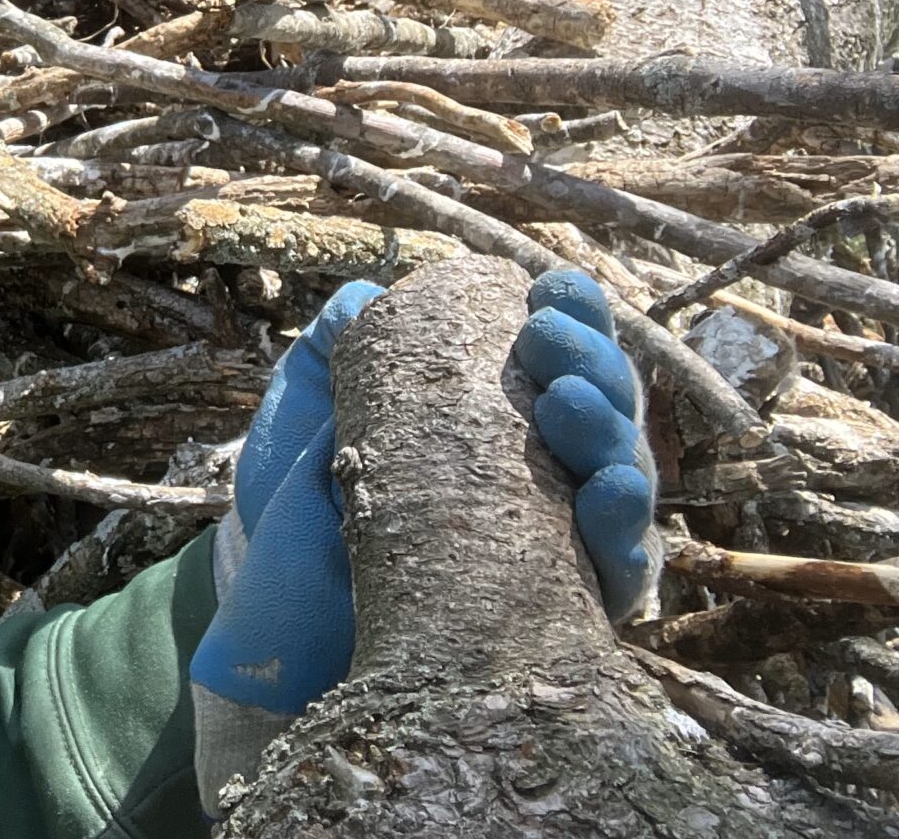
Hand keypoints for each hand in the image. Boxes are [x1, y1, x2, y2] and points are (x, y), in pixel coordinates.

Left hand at [186, 270, 658, 811]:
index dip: (570, 315)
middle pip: (606, 404)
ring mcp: (562, 533)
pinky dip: (624, 523)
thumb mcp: (315, 401)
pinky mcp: (569, 606)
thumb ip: (343, 341)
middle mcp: (546, 464)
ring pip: (624, 472)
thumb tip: (366, 295)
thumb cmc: (300, 493)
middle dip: (590, 362)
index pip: (561, 350)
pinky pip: (620, 565)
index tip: (544, 293)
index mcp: (502, 405)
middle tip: (546, 340)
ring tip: (566, 401)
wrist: (274, 595)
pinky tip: (608, 490)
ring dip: (609, 430)